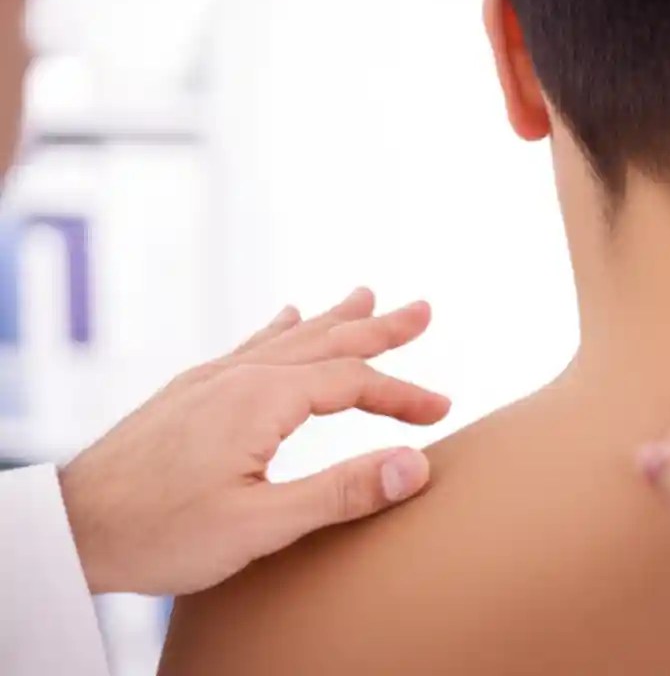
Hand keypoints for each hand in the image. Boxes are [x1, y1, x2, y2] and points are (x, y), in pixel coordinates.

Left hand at [58, 288, 451, 595]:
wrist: (68, 528)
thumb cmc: (159, 533)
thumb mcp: (260, 524)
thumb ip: (340, 492)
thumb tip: (416, 464)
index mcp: (261, 399)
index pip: (352, 381)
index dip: (402, 393)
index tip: (442, 410)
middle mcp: (238, 375)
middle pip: (325, 340)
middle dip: (379, 328)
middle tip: (423, 310)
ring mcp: (209, 380)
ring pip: (288, 337)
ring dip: (335, 318)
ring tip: (366, 294)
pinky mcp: (189, 393)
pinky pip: (250, 345)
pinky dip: (281, 328)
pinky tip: (285, 316)